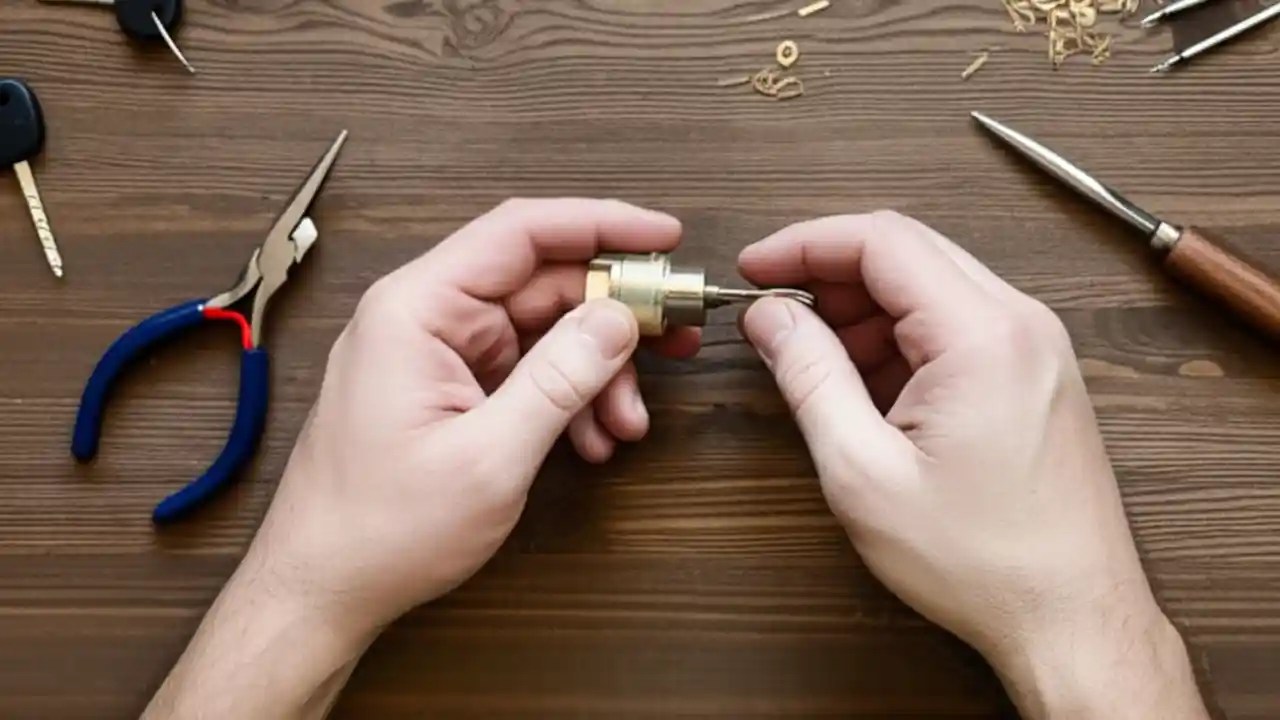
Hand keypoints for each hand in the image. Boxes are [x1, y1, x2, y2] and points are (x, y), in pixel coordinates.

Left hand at [262, 198, 698, 632]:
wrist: (323, 589)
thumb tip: (618, 318)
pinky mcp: (448, 388)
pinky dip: (567, 400)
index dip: (602, 224)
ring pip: (543, 333)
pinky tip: (592, 440)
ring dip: (595, 372)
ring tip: (627, 423)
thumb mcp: (489, 457)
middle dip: (614, 314)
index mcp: (418, 309)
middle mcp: (426, 318)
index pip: (521, 233)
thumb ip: (559, 379)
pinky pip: (525, 372)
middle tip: (675, 336)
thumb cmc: (379, 529)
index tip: (665, 236)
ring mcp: (437, 354)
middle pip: (543, 283)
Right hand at [738, 212, 1207, 718]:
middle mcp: (1020, 324)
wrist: (1073, 618)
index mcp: (983, 335)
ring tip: (812, 360)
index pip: (881, 241)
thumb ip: (810, 377)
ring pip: (930, 285)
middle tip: (771, 310)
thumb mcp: (864, 472)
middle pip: (907, 251)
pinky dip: (898, 338)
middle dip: (828, 271)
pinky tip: (864, 385)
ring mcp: (1035, 346)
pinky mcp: (1034, 373)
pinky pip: (955, 324)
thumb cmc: (981, 561)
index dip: (804, 243)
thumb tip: (770, 316)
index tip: (752, 268)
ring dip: (862, 308)